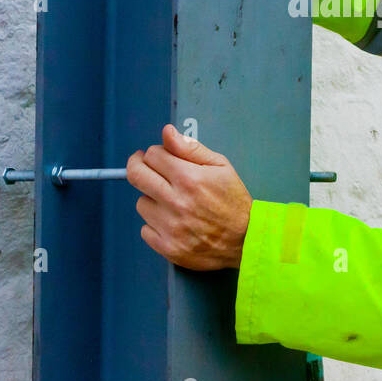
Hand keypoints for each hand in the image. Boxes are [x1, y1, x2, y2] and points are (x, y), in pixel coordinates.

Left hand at [126, 124, 251, 269]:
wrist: (246, 239)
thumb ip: (191, 148)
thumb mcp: (220, 166)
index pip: (152, 155)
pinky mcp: (168, 247)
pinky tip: (172, 222)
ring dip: (152, 199)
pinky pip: (145, 229)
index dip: (155, 153)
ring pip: (141, 203)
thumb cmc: (233, 201)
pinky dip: (155, 224)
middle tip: (146, 168)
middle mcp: (177, 202)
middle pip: (136, 175)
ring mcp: (171, 227)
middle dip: (138, 166)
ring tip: (172, 202)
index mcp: (189, 178)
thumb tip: (167, 133)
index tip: (159, 157)